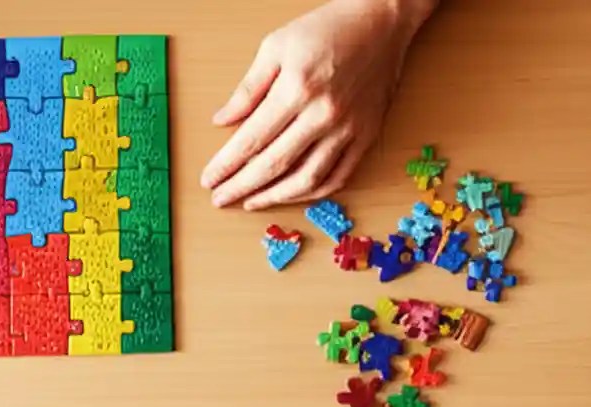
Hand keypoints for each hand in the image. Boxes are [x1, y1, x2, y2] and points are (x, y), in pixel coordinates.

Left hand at [201, 0, 437, 209]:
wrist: (381, 21)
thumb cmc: (326, 29)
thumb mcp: (275, 47)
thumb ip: (248, 89)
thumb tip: (221, 121)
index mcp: (296, 89)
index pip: (252, 140)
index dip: (227, 165)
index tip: (209, 180)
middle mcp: (323, 114)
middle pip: (274, 165)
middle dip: (242, 187)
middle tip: (220, 198)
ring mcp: (348, 129)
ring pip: (307, 180)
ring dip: (275, 197)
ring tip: (251, 201)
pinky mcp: (366, 136)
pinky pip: (338, 177)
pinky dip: (312, 193)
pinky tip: (291, 194)